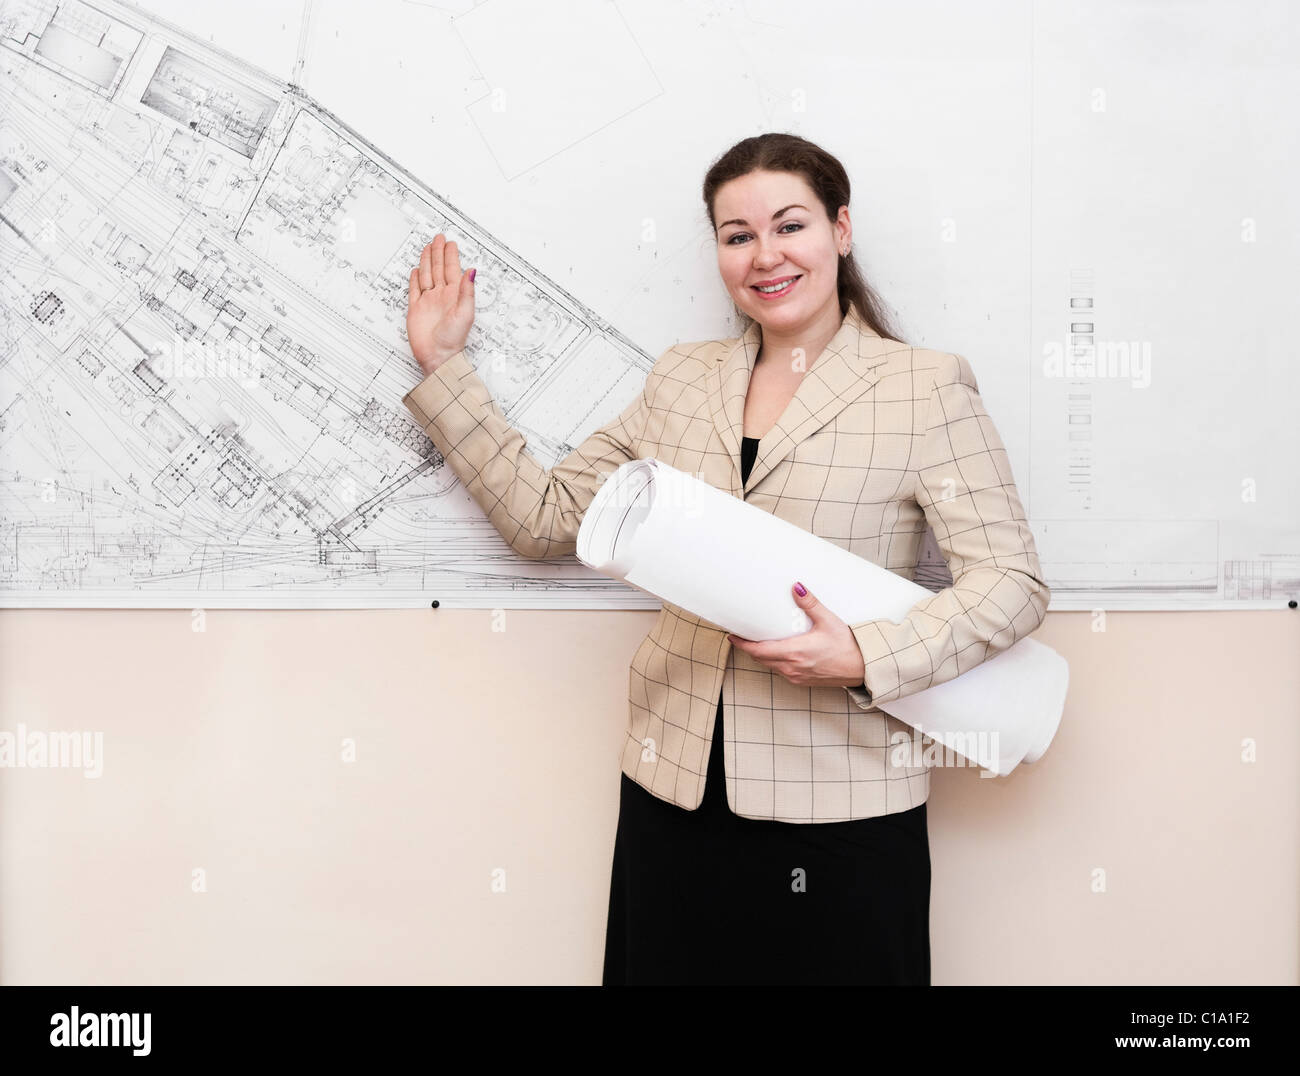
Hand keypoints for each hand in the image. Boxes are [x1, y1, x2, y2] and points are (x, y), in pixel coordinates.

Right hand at [407, 234, 475, 374]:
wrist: (438, 356)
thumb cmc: (453, 339)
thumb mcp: (465, 312)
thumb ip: (467, 290)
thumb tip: (472, 271)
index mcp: (454, 295)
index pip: (452, 270)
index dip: (451, 255)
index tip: (450, 243)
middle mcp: (441, 296)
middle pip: (438, 269)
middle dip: (438, 253)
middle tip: (438, 238)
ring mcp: (428, 302)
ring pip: (427, 276)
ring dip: (427, 261)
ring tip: (427, 248)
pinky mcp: (416, 309)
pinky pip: (415, 290)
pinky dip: (415, 279)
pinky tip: (417, 270)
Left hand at [727, 582, 867, 688]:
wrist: (863, 668)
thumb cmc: (848, 646)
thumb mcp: (828, 621)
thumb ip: (810, 604)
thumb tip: (796, 587)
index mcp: (794, 653)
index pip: (758, 651)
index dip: (742, 644)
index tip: (732, 635)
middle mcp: (792, 668)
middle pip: (761, 659)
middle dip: (749, 648)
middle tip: (741, 635)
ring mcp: (797, 677)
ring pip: (770, 666)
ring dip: (762, 655)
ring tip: (757, 642)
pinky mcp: (803, 681)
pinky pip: (781, 671)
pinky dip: (774, 662)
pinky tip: (778, 652)